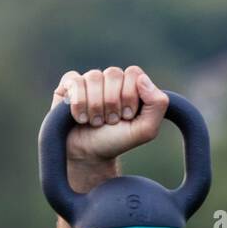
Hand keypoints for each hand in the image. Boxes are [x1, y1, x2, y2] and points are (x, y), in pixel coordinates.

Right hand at [51, 66, 168, 165]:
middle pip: (113, 73)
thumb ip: (157, 104)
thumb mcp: (146, 129)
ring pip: (94, 77)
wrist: (89, 154)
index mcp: (130, 85)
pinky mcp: (69, 85)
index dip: (130, 95)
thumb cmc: (117, 140)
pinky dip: (79, 103)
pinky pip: (75, 81)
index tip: (127, 116)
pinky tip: (81, 118)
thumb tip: (142, 78)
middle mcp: (110, 79)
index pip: (134, 73)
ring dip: (96, 106)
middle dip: (113, 103)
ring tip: (96, 122)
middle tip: (111, 121)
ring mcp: (89, 80)